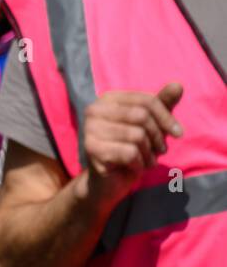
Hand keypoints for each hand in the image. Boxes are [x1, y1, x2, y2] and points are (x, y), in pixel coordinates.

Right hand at [82, 84, 183, 209]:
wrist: (108, 181)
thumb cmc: (131, 148)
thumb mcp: (150, 126)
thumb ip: (162, 104)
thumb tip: (178, 84)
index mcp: (107, 99)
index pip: (146, 100)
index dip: (167, 117)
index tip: (178, 133)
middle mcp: (93, 110)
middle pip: (141, 116)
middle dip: (157, 137)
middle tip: (158, 151)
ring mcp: (89, 129)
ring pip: (137, 136)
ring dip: (149, 153)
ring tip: (145, 160)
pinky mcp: (91, 149)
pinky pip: (130, 153)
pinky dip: (139, 164)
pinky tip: (133, 167)